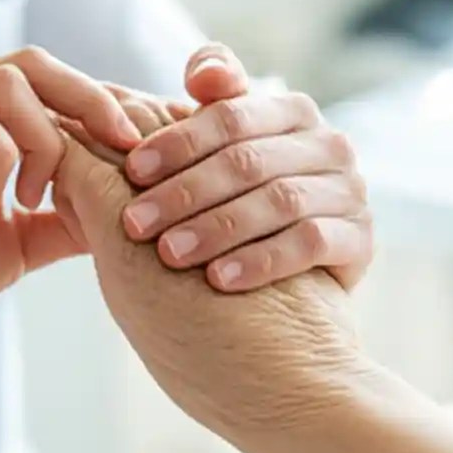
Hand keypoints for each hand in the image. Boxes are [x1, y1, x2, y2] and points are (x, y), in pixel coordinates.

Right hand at [0, 47, 143, 344]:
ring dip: (43, 137)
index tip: (143, 149)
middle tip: (124, 151)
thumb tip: (132, 207)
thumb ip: (69, 217)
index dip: (104, 105)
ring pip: (5, 82)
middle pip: (35, 63)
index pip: (51, 80)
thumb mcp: (21, 241)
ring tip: (37, 193)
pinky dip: (0, 154)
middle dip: (92, 101)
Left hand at [51, 128, 364, 439]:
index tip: (131, 171)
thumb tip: (90, 107)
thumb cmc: (222, 250)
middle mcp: (324, 143)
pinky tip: (220, 282)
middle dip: (184, 189)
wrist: (288, 345)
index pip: (227, 110)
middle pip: (248, 155)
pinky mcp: (362, 238)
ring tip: (170, 255)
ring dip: (218, 226)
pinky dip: (260, 259)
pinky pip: (311, 239)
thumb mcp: (190, 192)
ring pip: (278, 195)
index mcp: (282, 113)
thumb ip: (162, 146)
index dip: (176, 139)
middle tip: (133, 223)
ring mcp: (349, 189)